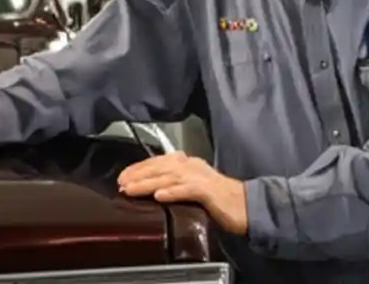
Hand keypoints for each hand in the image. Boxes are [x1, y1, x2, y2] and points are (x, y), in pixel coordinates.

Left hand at [116, 151, 247, 234]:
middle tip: (121, 183)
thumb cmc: (220, 200)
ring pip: (169, 177)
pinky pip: (188, 190)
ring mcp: (200, 177)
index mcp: (188, 163)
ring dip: (148, 183)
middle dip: (138, 174)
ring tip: (131, 189)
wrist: (248, 206)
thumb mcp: (193, 187)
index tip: (122, 177)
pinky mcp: (209, 191)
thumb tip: (152, 190)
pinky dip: (173, 192)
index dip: (139, 168)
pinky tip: (160, 196)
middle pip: (160, 167)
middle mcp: (192, 166)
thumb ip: (176, 184)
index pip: (158, 161)